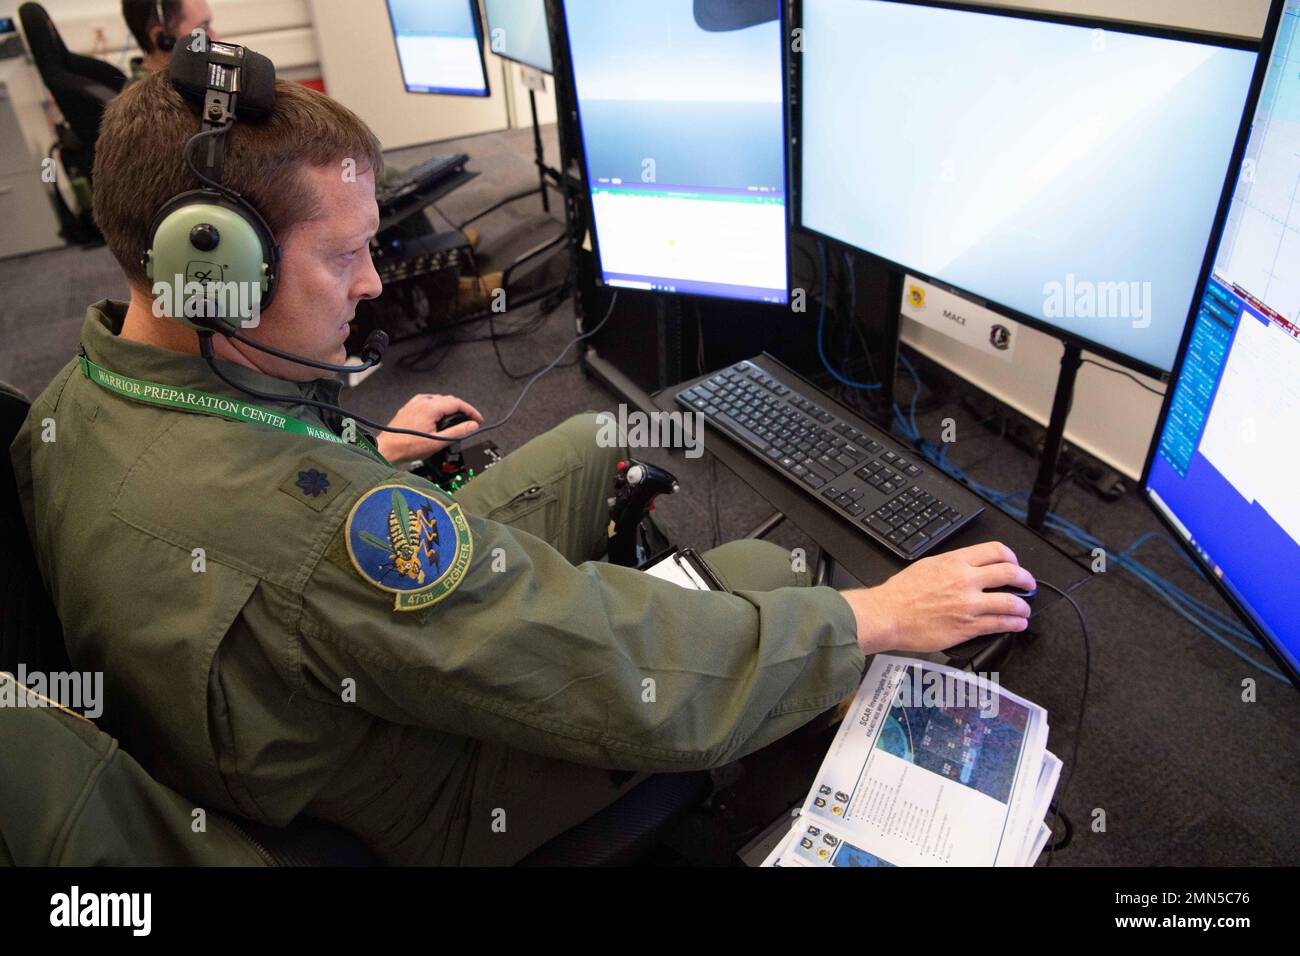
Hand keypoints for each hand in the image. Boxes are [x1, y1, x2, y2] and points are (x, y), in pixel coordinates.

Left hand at [376, 393, 483, 466]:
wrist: (388, 449)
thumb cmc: (408, 447)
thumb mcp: (437, 442)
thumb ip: (457, 432)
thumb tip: (472, 425)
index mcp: (430, 407)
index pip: (458, 403)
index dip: (471, 411)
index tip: (478, 419)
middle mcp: (422, 401)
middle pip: (449, 400)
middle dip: (462, 410)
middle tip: (469, 422)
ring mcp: (415, 403)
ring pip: (439, 400)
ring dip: (450, 408)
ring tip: (456, 421)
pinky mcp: (410, 407)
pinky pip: (429, 402)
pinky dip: (438, 408)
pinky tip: (439, 418)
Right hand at [840, 542, 1035, 654]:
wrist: (888, 614)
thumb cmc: (901, 593)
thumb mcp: (927, 565)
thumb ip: (951, 565)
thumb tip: (967, 567)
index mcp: (955, 561)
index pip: (995, 551)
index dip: (1011, 557)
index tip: (1014, 563)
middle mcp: (965, 579)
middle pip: (1009, 572)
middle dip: (1025, 579)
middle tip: (1028, 584)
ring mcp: (969, 604)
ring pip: (1010, 601)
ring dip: (1023, 605)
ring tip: (1025, 609)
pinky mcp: (968, 626)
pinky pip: (1000, 623)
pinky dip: (1014, 623)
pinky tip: (1017, 623)